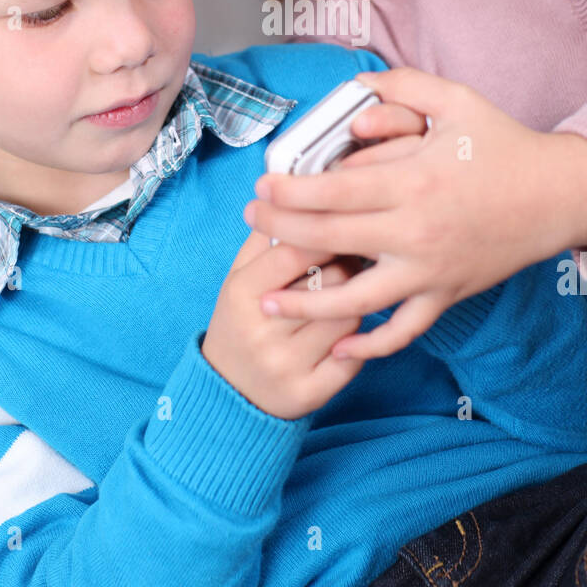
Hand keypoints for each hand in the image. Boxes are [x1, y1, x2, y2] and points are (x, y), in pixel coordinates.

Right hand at [200, 230, 365, 419]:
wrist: (228, 392)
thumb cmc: (241, 322)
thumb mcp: (239, 277)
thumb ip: (265, 237)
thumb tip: (295, 191)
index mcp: (241, 295)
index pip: (294, 251)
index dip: (324, 232)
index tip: (342, 222)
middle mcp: (261, 332)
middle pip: (329, 282)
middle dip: (347, 265)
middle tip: (354, 257)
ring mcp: (285, 366)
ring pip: (348, 318)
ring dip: (354, 302)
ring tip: (349, 295)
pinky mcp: (309, 395)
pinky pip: (354, 358)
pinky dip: (358, 343)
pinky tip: (349, 333)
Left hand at [244, 67, 586, 360]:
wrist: (559, 195)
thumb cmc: (504, 145)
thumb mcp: (456, 99)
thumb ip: (402, 86)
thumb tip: (354, 86)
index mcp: (414, 181)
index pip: (334, 191)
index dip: (289, 191)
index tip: (261, 187)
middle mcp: (417, 231)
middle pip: (331, 239)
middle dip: (282, 232)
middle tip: (251, 221)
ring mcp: (431, 270)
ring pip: (357, 298)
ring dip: (306, 302)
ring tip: (267, 300)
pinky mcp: (447, 294)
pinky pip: (404, 330)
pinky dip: (370, 344)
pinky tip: (338, 346)